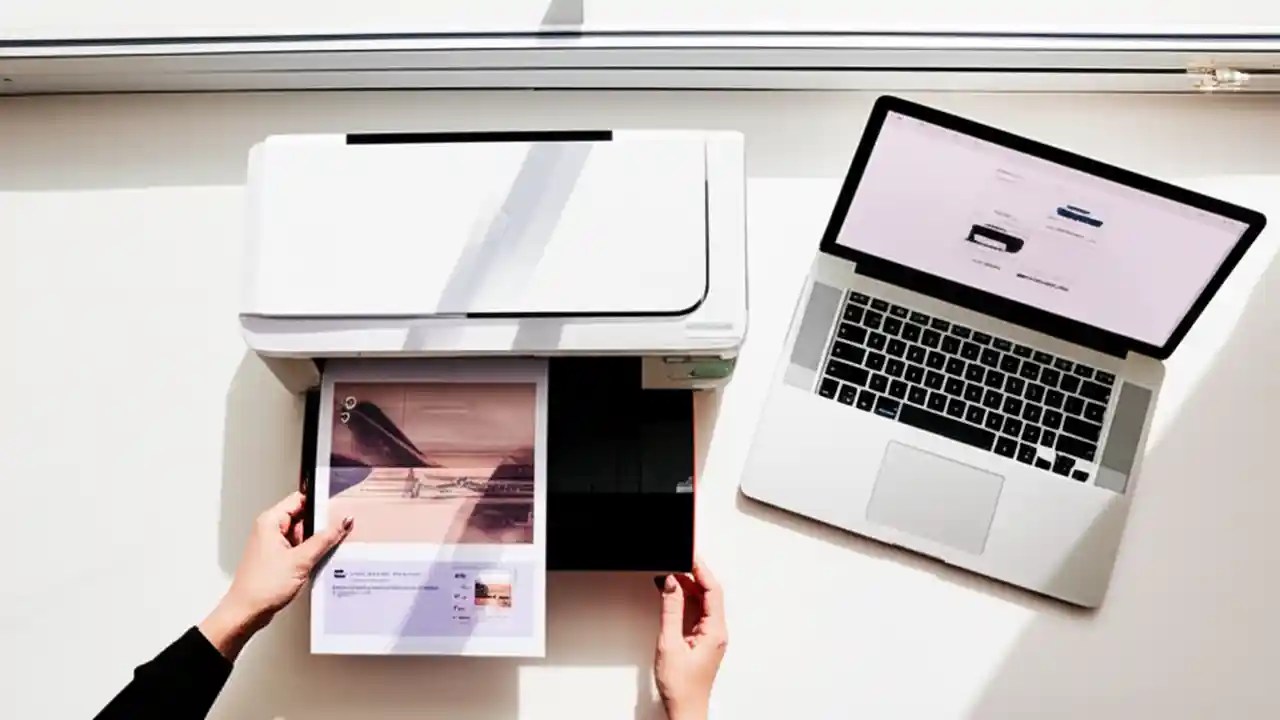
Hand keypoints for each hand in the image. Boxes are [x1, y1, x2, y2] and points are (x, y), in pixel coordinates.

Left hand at [198, 492, 352, 659]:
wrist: (247, 613)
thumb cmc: (261, 587)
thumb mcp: (301, 560)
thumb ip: (325, 539)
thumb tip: (342, 522)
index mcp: (271, 521)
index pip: (300, 498)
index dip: (320, 501)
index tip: (338, 506)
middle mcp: (270, 530)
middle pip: (303, 517)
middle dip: (321, 525)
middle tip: (337, 531)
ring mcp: (273, 545)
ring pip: (302, 534)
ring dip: (316, 542)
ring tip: (326, 551)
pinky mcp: (277, 559)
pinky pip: (299, 548)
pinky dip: (310, 554)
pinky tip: (317, 562)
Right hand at [654, 559, 727, 719]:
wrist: (685, 709)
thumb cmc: (682, 686)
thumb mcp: (669, 643)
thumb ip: (670, 610)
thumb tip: (671, 583)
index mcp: (715, 631)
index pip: (713, 590)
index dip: (701, 569)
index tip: (690, 554)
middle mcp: (717, 631)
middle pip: (708, 593)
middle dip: (692, 575)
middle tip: (676, 560)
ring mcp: (710, 636)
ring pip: (701, 602)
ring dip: (686, 588)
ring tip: (668, 576)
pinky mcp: (701, 640)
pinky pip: (695, 613)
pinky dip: (683, 601)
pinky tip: (670, 595)